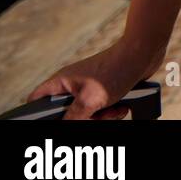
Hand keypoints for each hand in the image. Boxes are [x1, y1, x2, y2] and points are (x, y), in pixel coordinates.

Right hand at [25, 38, 164, 119]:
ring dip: (102, 118)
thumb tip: (61, 124)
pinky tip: (122, 107)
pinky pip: (103, 109)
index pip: (36, 99)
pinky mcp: (105, 90)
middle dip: (82, 120)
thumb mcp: (90, 100)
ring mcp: (89, 87)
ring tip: (114, 110)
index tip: (49, 120)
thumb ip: (72, 117)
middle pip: (66, 113)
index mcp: (61, 82)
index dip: (37, 113)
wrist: (143, 55)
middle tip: (95, 117)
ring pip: (87, 114)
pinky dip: (112, 111)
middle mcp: (73, 84)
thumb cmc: (115, 71)